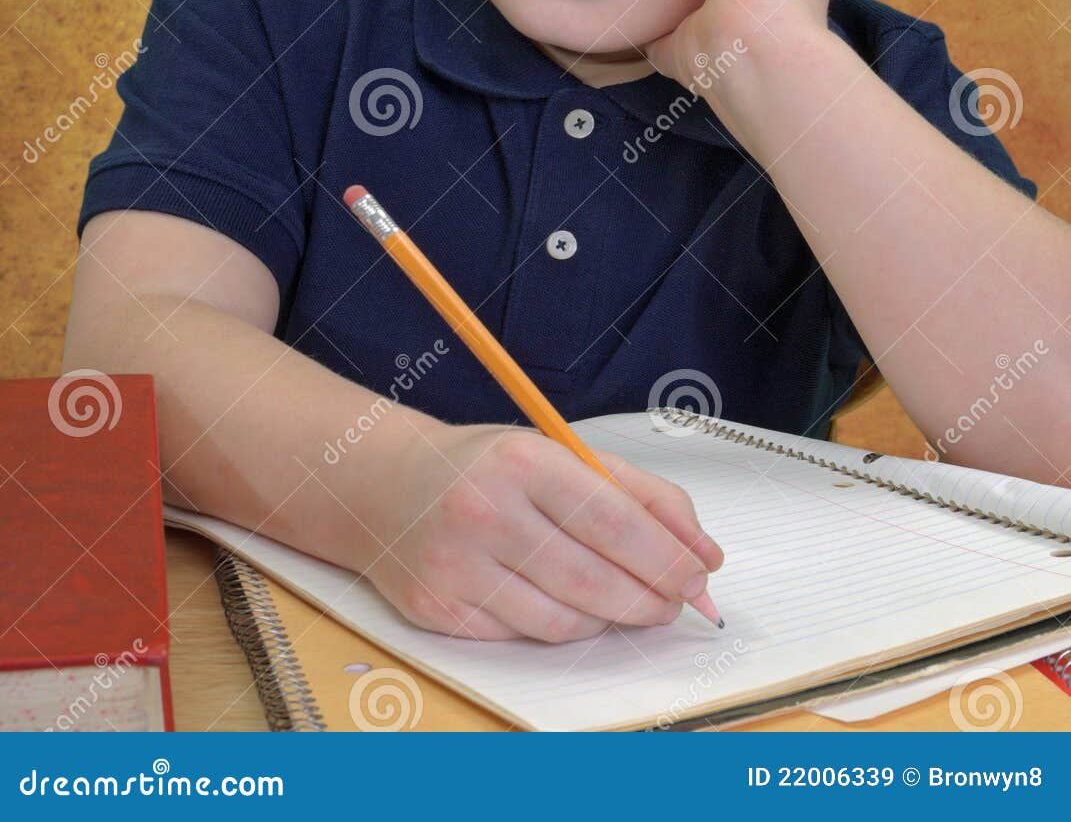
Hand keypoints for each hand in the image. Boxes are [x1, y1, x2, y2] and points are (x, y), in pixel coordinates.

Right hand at [362, 418, 724, 642]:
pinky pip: (526, 638)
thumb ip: (641, 496)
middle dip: (652, 598)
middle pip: (595, 580)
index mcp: (522, 461)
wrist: (387, 486)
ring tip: (624, 599)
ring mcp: (457, 567)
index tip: (698, 575)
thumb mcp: (561, 454)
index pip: (616, 522)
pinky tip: (567, 603)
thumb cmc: (489, 468)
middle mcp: (483, 512)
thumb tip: (704, 557)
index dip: (668, 557)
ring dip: (611, 618)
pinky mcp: (440, 611)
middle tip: (675, 600)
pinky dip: (562, 627)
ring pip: (565, 622)